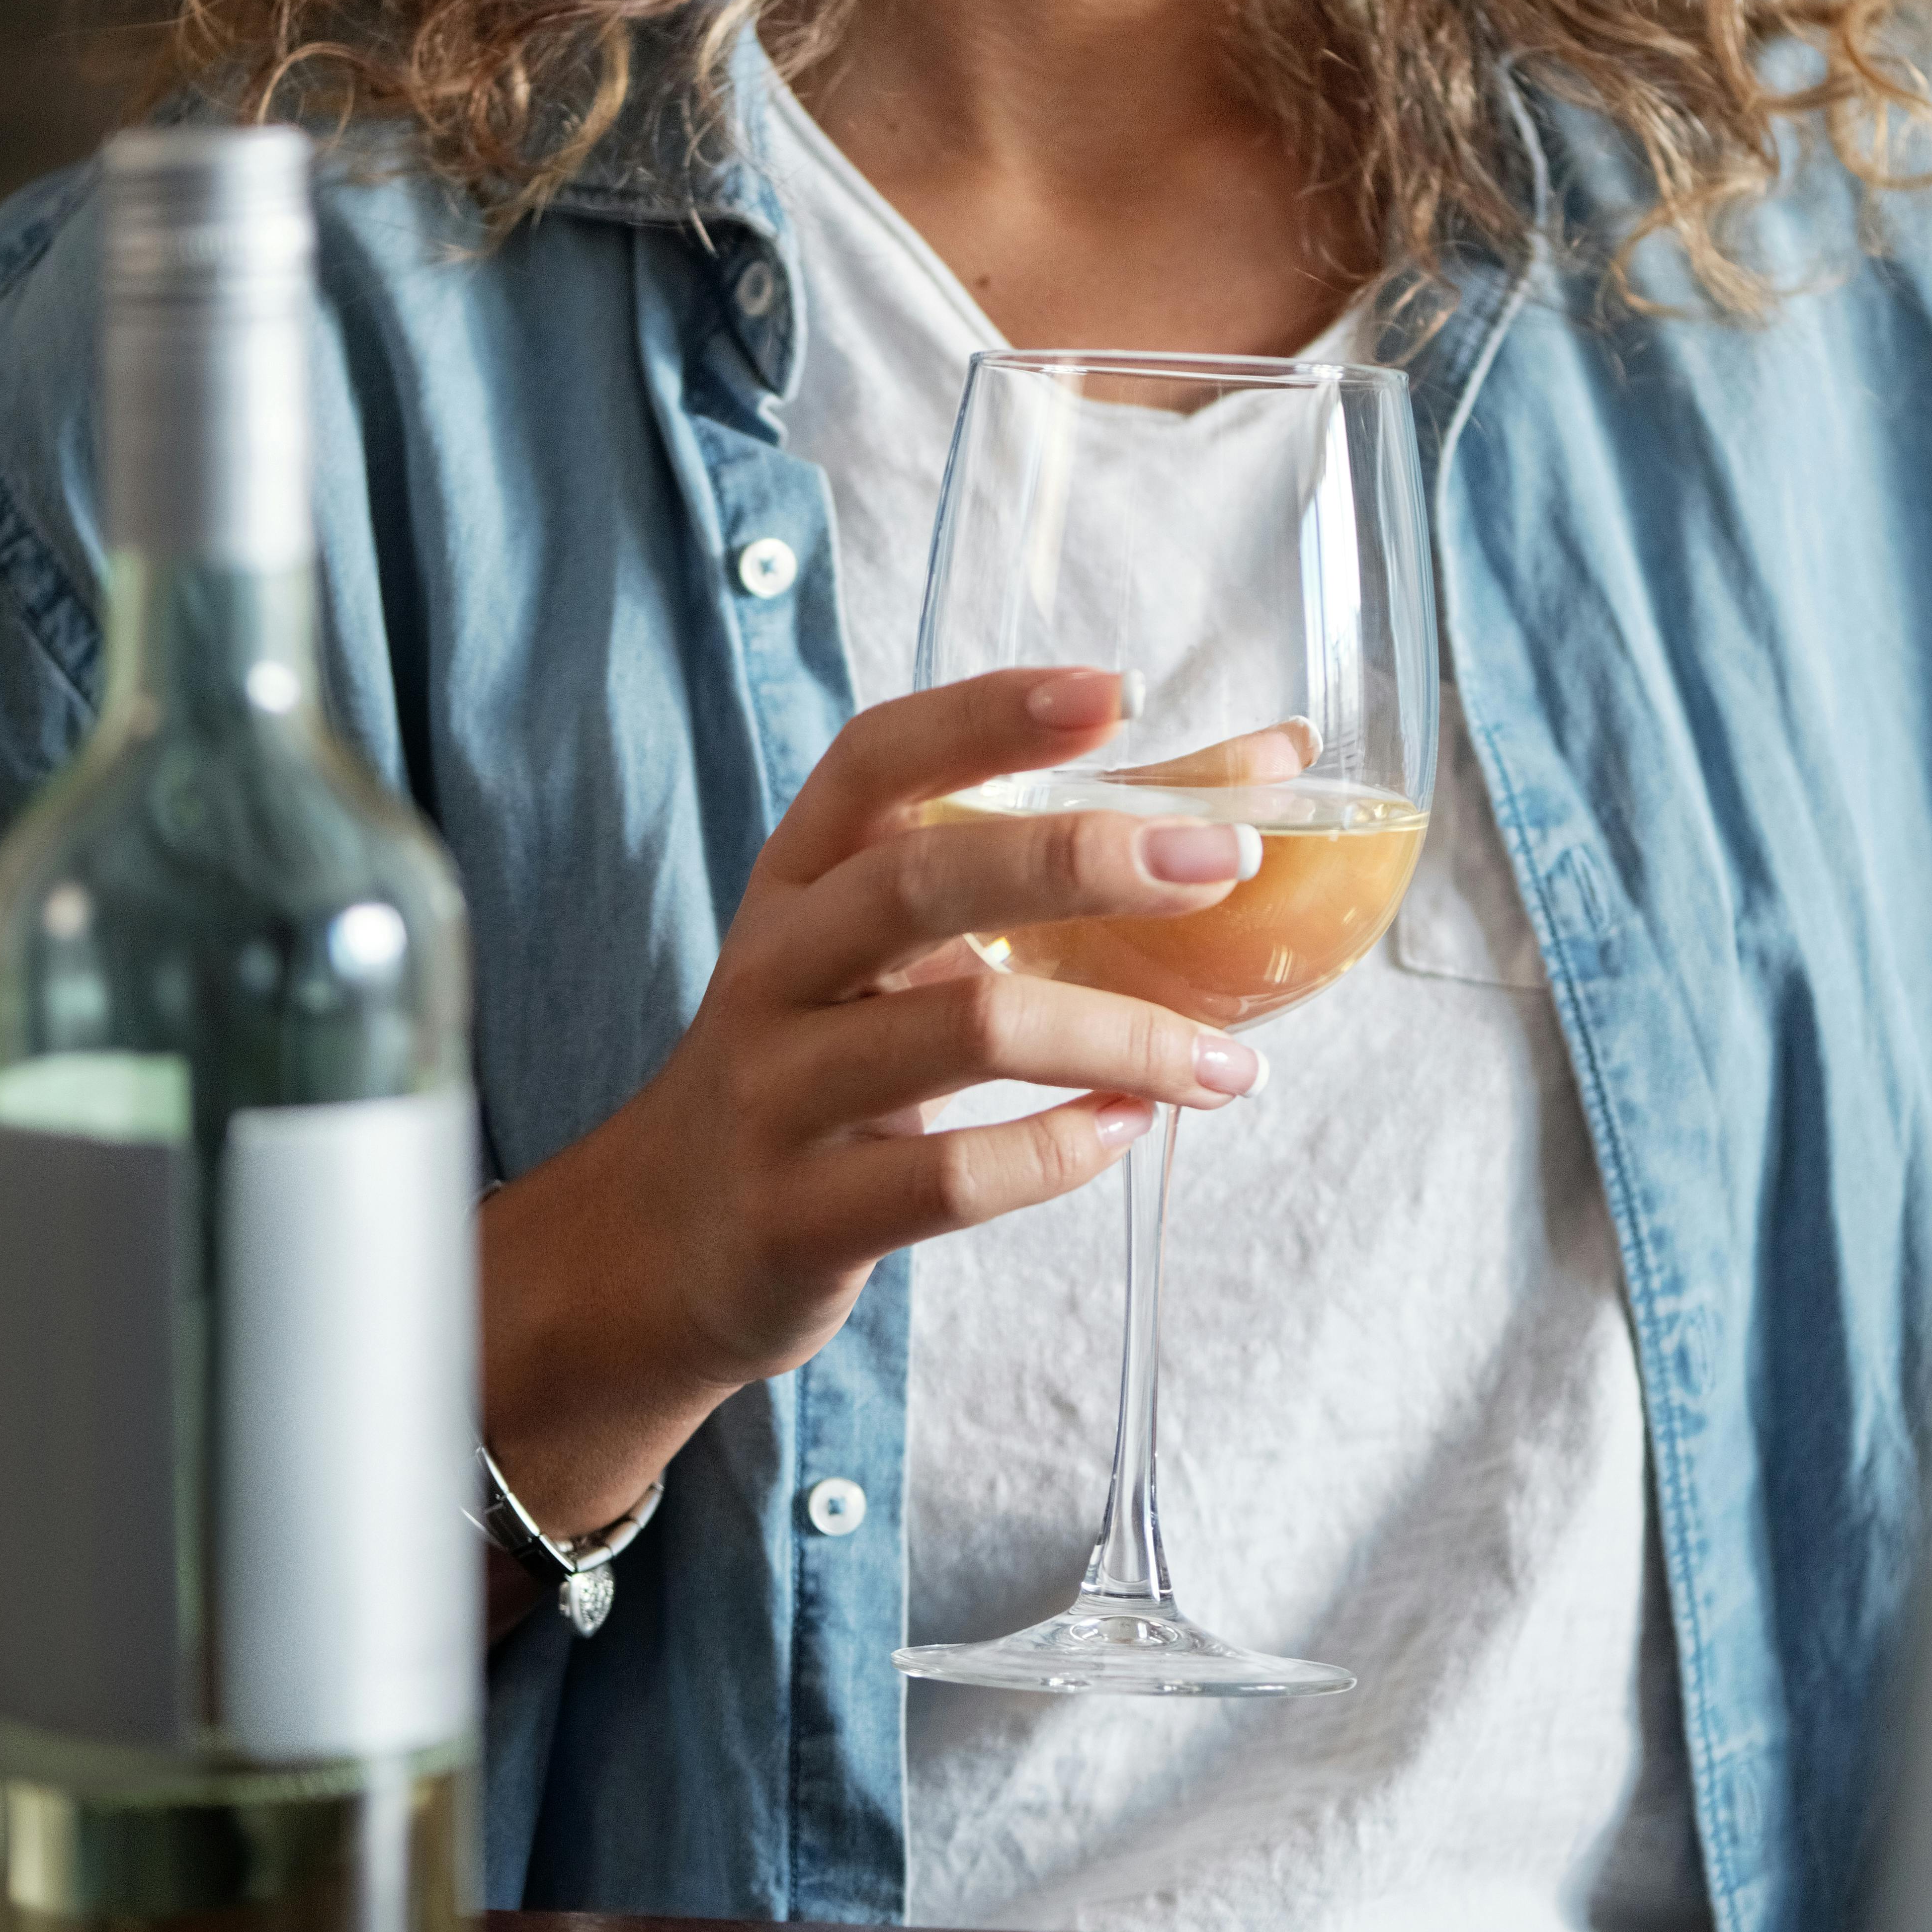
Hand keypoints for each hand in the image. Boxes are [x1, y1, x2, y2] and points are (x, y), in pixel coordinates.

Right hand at [478, 666, 1264, 1566]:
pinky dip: (1060, 1149)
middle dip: (1082, 859)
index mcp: (802, 874)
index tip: (1115, 691)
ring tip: (1229, 1064)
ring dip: (1123, 1038)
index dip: (990, 714)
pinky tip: (1131, 1128)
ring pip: (962, 1031)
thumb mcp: (902, 947)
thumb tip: (1267, 763)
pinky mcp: (801, 1215)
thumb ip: (1066, 855)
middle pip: (922, 879)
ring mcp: (779, 1090)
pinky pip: (948, 1179)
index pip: (878, 757)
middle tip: (1227, 864)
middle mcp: (778, 964)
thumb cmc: (822, 1055)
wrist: (664, 1241)